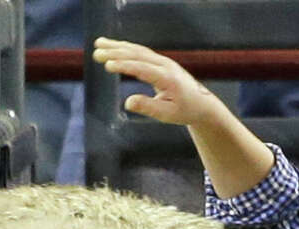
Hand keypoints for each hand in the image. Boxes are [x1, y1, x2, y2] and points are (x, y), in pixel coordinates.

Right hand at [92, 37, 220, 125]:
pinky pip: (140, 51)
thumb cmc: (184, 111)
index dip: (124, 66)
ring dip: (117, 46)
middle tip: (96, 53)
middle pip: (137, 55)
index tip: (107, 65)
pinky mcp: (160, 61)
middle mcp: (164, 65)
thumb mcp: (167, 114)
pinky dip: (125, 47)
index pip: (142, 68)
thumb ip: (148, 107)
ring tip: (98, 43)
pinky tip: (112, 46)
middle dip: (115, 53)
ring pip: (137, 50)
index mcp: (166, 78)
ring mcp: (163, 61)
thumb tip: (128, 103)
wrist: (202, 104)